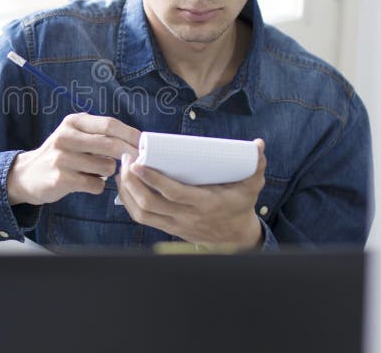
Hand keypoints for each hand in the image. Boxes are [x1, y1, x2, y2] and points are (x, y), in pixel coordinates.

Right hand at [7, 113, 140, 205]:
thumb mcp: (75, 135)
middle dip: (129, 154)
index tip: (144, 145)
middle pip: (110, 144)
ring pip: (106, 167)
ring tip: (95, 171)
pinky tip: (85, 182)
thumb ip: (100, 134)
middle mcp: (66, 137)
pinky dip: (97, 186)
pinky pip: (96, 185)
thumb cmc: (62, 154)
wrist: (28, 175)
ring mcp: (62, 158)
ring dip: (108, 172)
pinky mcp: (61, 178)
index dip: (131, 135)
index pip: (110, 125)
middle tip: (139, 162)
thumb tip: (136, 140)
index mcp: (73, 122)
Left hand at [116, 139, 266, 248]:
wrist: (236, 237)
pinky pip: (142, 217)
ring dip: (127, 191)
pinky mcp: (167, 227)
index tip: (138, 162)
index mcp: (204, 203)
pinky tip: (125, 185)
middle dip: (132, 181)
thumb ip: (255, 164)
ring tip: (122, 169)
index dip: (153, 179)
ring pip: (142, 212)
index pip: (173, 193)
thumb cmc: (240, 205)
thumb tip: (259, 144)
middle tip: (126, 159)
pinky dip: (129, 202)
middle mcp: (186, 216)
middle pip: (150, 202)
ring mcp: (174, 224)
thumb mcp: (252, 185)